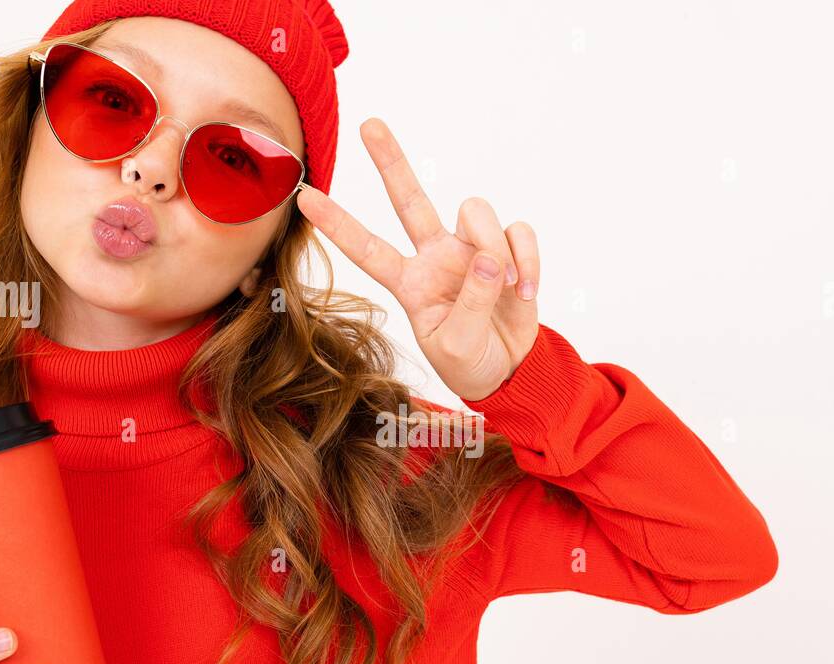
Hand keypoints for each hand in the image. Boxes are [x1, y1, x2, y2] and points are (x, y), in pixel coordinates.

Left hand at [297, 117, 540, 401]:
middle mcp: (435, 258)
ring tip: (507, 287)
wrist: (510, 369)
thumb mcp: (459, 346)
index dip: (338, 225)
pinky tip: (527, 292)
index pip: (368, 250)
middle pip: (409, 200)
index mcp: (410, 284)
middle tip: (369, 124)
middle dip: (391, 162)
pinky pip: (519, 232)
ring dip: (496, 246)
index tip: (305, 197)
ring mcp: (471, 251)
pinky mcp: (508, 249)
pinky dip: (529, 261)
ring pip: (476, 212)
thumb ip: (472, 304)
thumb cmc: (471, 362)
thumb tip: (490, 260)